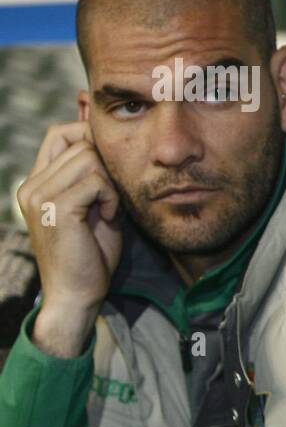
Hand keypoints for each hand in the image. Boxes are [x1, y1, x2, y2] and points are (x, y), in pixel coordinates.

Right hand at [16, 121, 122, 356]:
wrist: (78, 294)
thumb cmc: (92, 254)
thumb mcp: (92, 206)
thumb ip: (94, 176)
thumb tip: (108, 141)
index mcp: (37, 182)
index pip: (59, 133)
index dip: (90, 138)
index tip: (111, 167)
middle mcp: (32, 185)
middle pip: (80, 142)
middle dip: (107, 166)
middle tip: (111, 198)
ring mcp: (40, 195)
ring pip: (90, 157)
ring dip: (110, 183)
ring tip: (108, 209)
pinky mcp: (56, 208)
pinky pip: (96, 180)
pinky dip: (110, 197)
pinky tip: (108, 216)